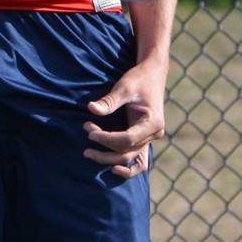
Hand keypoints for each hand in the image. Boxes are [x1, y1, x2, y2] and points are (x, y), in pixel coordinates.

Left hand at [83, 60, 167, 178]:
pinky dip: (126, 166)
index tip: (90, 131)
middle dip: (104, 148)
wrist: (152, 73)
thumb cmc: (139, 79)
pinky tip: (111, 168)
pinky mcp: (144, 138)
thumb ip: (109, 101)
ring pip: (129, 157)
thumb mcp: (124, 87)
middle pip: (127, 151)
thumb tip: (91, 109)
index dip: (107, 138)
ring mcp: (151, 138)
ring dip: (108, 158)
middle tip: (86, 138)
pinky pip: (137, 160)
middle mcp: (155, 134)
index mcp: (153, 122)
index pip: (127, 139)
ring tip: (88, 153)